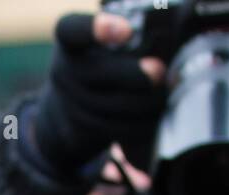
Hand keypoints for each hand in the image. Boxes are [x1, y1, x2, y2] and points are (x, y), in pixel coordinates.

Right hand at [32, 11, 166, 175]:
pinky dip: (137, 126)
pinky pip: (112, 130)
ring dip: (143, 103)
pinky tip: (154, 117)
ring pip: (109, 108)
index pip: (74, 30)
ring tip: (164, 94)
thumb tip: (164, 53)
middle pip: (97, 74)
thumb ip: (126, 44)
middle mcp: (64, 69)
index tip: (127, 30)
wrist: (69, 107)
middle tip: (160, 71)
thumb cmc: (98, 63)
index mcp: (70, 39)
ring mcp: (69, 102)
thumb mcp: (103, 45)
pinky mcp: (79, 130)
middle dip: (133, 76)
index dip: (96, 30)